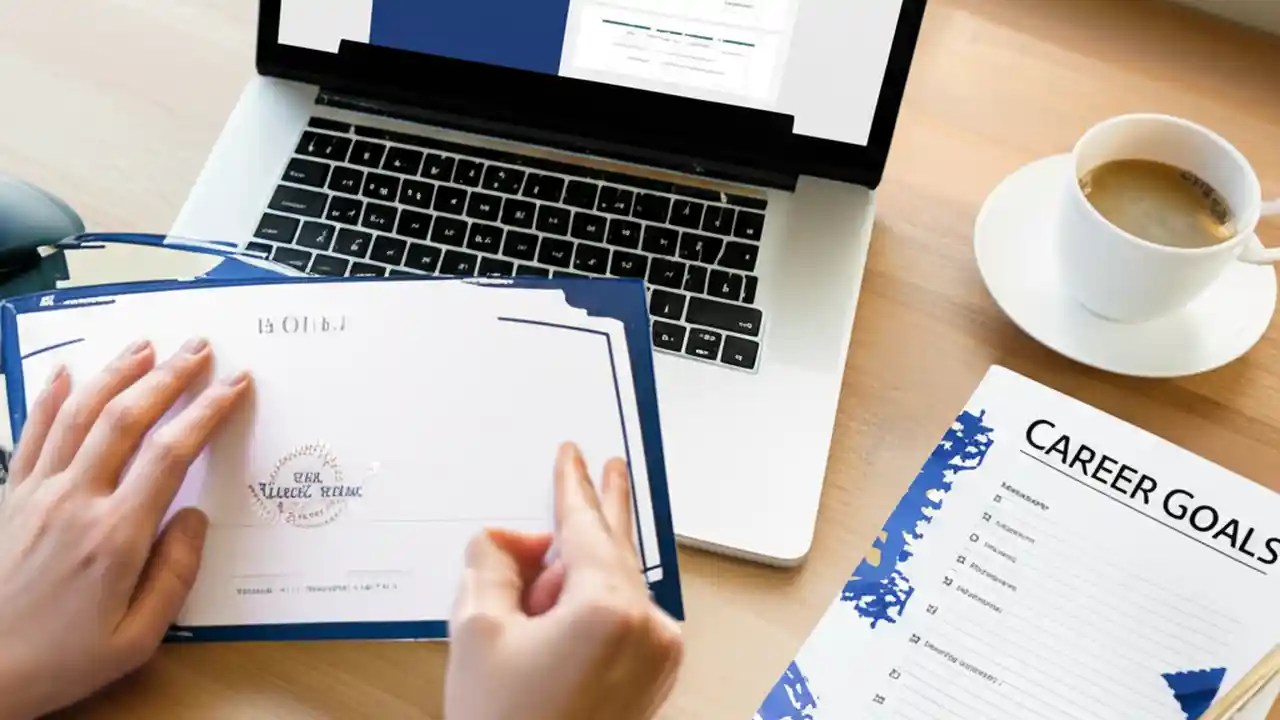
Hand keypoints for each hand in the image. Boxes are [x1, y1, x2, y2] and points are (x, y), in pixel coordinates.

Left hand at [0, 339, 250, 719]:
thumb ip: (175, 572)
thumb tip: (194, 516)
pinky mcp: (10, 499)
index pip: (170, 454)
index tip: (234, 384)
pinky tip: (69, 373)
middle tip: (198, 348)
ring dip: (116, 374)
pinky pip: (33, 435)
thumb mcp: (138, 637)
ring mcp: (37, 495)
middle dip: (167, 376)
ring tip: (146, 345)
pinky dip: (52, 398)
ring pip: (79, 415)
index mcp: (116, 536)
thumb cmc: (61, 660)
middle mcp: (76, 502)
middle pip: (125, 418)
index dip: (205, 411)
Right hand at [445, 443, 682, 719]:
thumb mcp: (476, 631)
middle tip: (607, 465)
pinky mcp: (656, 677)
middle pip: (614, 549)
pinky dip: (590, 609)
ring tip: (526, 618)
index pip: (587, 527)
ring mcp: (660, 655)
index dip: (573, 486)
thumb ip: (493, 561)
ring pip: (614, 587)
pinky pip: (625, 618)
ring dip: (574, 583)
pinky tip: (551, 629)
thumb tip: (517, 539)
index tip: (574, 455)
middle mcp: (650, 627)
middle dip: (597, 511)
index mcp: (610, 609)